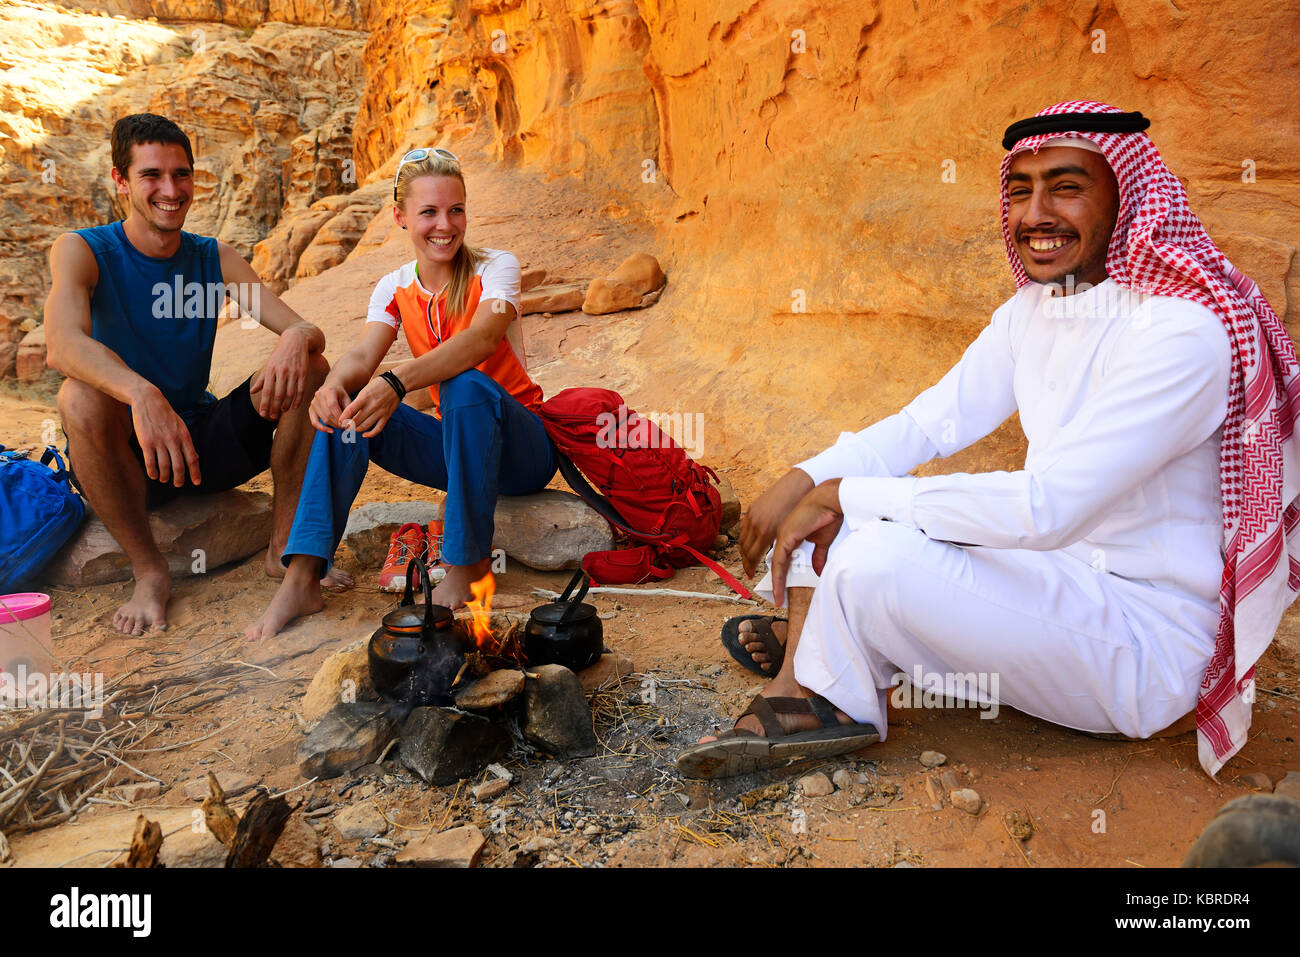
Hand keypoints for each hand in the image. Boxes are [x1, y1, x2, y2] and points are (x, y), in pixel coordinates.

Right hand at [130, 386, 200, 487]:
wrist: (148, 401)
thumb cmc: (166, 415)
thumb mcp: (181, 426)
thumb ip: (186, 442)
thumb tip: (195, 457)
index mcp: (184, 436)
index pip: (192, 458)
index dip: (195, 472)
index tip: (196, 482)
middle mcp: (173, 440)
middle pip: (179, 465)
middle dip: (179, 478)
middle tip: (178, 484)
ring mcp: (159, 441)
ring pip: (164, 466)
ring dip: (165, 476)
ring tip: (165, 480)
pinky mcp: (146, 442)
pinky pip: (150, 462)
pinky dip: (152, 471)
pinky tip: (153, 475)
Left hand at [250, 325, 311, 419]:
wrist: (295, 340)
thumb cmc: (280, 354)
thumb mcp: (268, 364)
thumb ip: (261, 379)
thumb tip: (252, 392)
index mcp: (271, 370)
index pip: (266, 391)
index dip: (265, 404)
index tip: (263, 414)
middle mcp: (281, 372)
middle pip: (278, 394)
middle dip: (274, 408)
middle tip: (272, 417)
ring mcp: (293, 372)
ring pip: (290, 394)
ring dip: (286, 405)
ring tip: (282, 412)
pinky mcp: (303, 372)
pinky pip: (301, 390)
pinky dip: (298, 400)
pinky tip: (295, 406)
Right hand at [309, 381, 350, 432]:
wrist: (331, 388)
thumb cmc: (341, 395)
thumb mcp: (347, 398)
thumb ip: (348, 410)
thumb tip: (349, 424)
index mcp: (329, 391)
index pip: (333, 406)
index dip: (340, 416)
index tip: (347, 423)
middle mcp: (319, 395)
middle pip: (328, 414)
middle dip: (338, 422)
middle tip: (346, 426)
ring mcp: (313, 403)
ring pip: (324, 419)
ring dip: (333, 425)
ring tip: (341, 426)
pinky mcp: (310, 409)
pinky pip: (314, 422)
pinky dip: (322, 428)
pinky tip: (331, 431)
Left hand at [339, 377, 400, 437]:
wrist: (396, 383)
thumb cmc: (378, 385)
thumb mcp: (365, 390)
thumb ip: (358, 402)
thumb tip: (349, 414)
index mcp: (364, 397)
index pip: (350, 411)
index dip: (343, 418)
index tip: (340, 421)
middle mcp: (372, 406)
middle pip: (356, 421)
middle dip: (348, 425)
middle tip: (344, 426)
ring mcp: (380, 412)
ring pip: (365, 426)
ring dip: (357, 429)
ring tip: (352, 429)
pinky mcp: (386, 416)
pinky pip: (378, 429)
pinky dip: (370, 434)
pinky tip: (364, 435)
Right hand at [739, 467, 814, 576]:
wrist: (800, 484)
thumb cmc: (801, 508)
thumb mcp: (793, 531)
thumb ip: (782, 545)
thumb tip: (778, 559)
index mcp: (767, 532)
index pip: (753, 556)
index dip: (751, 568)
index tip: (751, 575)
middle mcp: (756, 524)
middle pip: (744, 549)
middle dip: (745, 562)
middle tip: (748, 570)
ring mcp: (753, 515)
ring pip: (741, 538)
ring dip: (743, 550)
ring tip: (747, 558)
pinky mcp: (753, 507)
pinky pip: (743, 526)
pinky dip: (743, 537)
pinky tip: (747, 541)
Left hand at [769, 480, 843, 607]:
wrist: (830, 500)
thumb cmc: (827, 516)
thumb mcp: (823, 541)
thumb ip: (818, 556)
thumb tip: (818, 571)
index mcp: (789, 535)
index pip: (782, 559)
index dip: (781, 575)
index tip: (781, 589)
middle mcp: (783, 536)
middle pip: (776, 564)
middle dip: (776, 582)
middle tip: (777, 598)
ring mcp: (782, 536)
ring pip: (776, 565)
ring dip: (777, 583)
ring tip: (778, 598)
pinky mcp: (785, 537)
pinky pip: (779, 561)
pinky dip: (779, 576)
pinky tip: (779, 588)